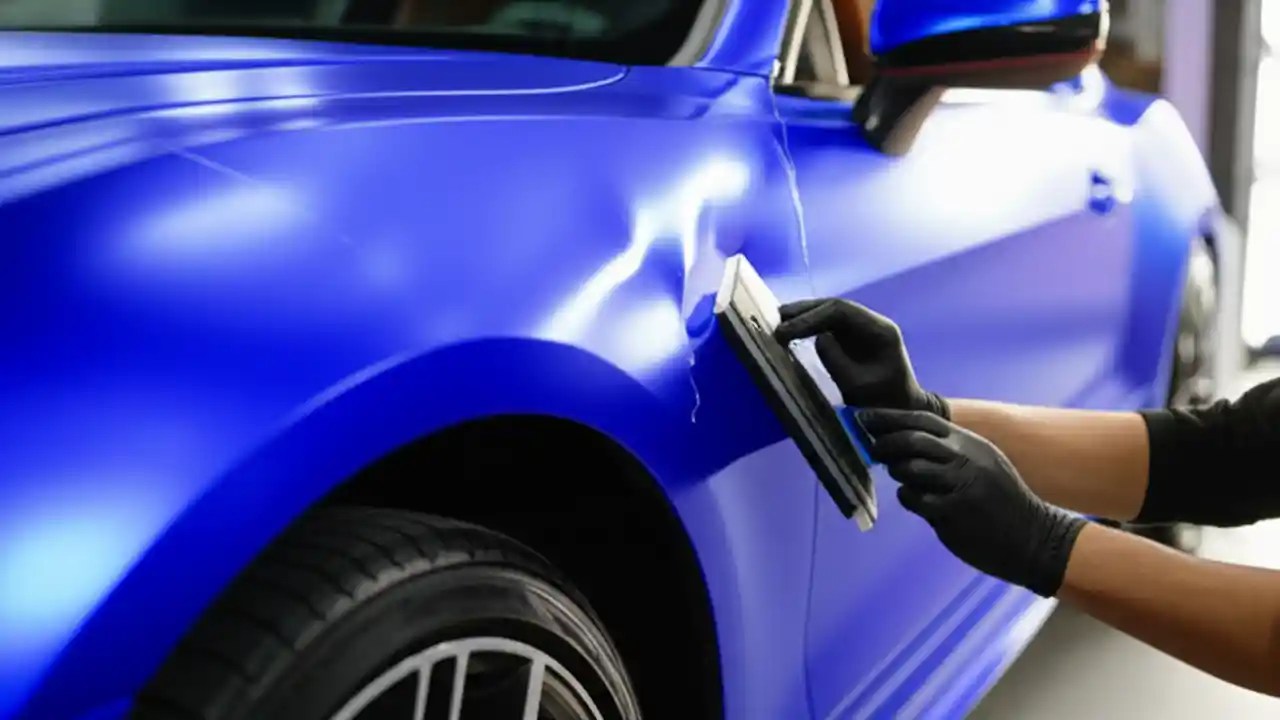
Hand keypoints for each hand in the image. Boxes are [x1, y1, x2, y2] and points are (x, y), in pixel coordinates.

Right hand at [775, 298, 948, 418]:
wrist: (899, 415)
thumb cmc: (882, 405)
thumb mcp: (857, 387)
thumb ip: (837, 360)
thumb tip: (820, 337)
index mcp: (881, 330)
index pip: (841, 311)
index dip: (810, 318)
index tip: (785, 332)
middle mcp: (872, 323)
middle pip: (834, 306)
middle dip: (804, 312)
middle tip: (775, 321)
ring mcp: (863, 329)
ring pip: (829, 312)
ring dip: (804, 315)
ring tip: (777, 322)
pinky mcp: (852, 338)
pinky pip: (828, 324)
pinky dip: (808, 325)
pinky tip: (790, 330)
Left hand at [861, 409, 1087, 596]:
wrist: (1035, 539)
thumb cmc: (1002, 504)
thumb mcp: (983, 466)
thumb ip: (949, 454)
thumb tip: (904, 446)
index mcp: (971, 444)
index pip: (924, 420)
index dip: (890, 417)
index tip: (865, 417)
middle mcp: (966, 459)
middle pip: (913, 440)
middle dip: (884, 441)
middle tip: (870, 447)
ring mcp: (961, 485)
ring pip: (911, 468)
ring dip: (896, 471)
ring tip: (898, 475)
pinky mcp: (955, 512)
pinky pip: (916, 499)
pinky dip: (908, 497)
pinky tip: (915, 500)